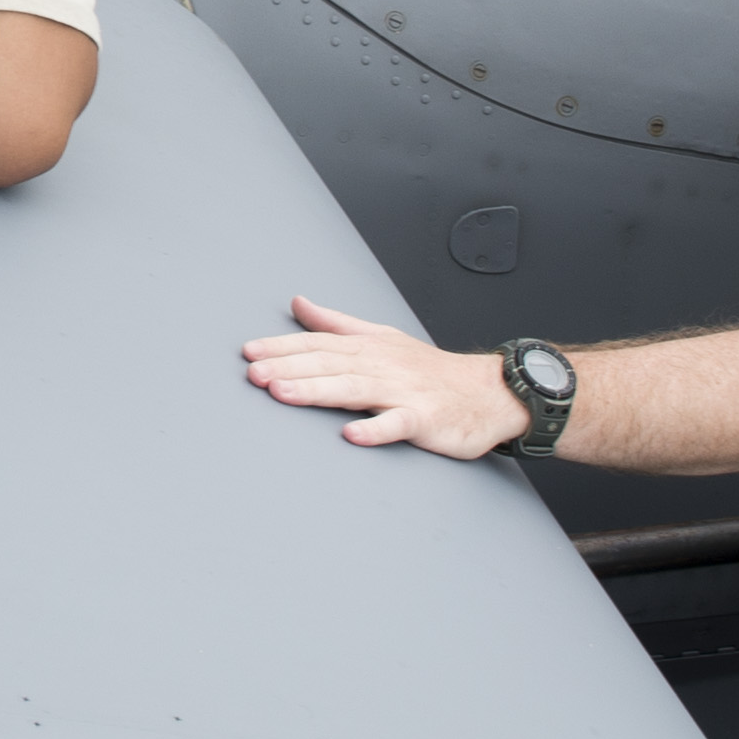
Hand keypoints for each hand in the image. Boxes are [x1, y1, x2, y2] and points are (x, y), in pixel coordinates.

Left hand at [241, 296, 526, 458]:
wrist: (489, 392)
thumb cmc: (429, 368)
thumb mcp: (382, 337)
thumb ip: (336, 323)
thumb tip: (299, 304)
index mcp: (368, 347)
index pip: (319, 344)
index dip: (282, 347)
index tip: (249, 352)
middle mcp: (381, 365)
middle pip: (329, 364)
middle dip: (289, 367)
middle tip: (254, 374)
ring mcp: (402, 392)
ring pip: (354, 389)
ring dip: (317, 390)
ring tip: (283, 394)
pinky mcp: (424, 419)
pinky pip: (398, 424)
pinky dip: (376, 429)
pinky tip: (351, 435)